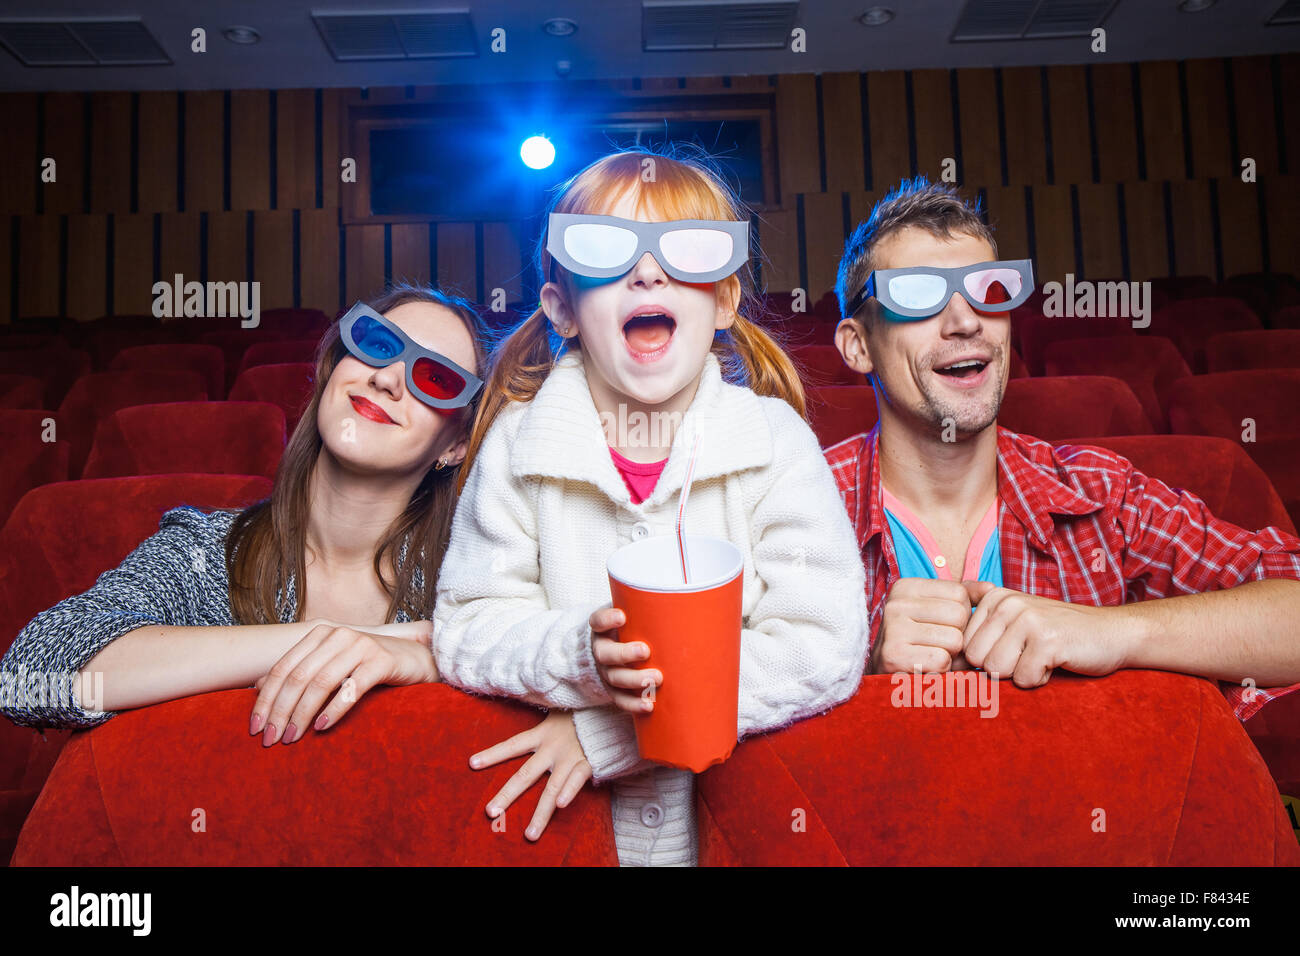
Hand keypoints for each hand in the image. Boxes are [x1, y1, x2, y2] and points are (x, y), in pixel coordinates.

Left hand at [250, 621, 436, 745]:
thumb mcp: (332, 665)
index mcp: (320, 634)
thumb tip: (258, 688)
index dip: (265, 700)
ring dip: (302, 714)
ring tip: (292, 738)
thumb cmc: (369, 666)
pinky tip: (322, 727)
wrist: (416, 658)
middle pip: (298, 677)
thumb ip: (302, 672)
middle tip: (271, 740)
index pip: (283, 668)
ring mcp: (361, 645)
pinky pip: (351, 688)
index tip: (255, 728)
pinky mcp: (381, 660)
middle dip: (280, 711)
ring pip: (321, 682)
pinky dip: (333, 709)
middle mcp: (338, 635)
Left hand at [469, 710, 592, 840]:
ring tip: (530, 835)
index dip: (493, 754)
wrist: (610, 706)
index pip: (512, 745)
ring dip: (540, 814)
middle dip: (507, 795)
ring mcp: (570, 757)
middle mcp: (552, 748)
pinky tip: (560, 806)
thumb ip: (546, 721)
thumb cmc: (584, 710)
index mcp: (543, 733)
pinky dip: (569, 792)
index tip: (472, 763)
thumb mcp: (560, 710)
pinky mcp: (589, 762)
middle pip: (525, 775)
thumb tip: (533, 712)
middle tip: (490, 813)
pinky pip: (577, 780)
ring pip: (551, 789)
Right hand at [589, 607, 661, 714]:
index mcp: (601, 629)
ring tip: (657, 678)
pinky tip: (649, 705)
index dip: (607, 619)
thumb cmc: (630, 628)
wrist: (611, 651)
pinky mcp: (612, 690)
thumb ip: (646, 607)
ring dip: (635, 680)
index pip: (598, 621)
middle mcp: (600, 650)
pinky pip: (620, 699)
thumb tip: (686, 595)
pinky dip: (633, 704)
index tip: (622, 616)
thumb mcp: (630, 614)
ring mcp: (605, 672)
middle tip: (646, 651)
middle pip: (606, 654)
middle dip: (625, 653)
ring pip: (615, 678)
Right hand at [872, 577, 975, 673]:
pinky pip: (942, 660)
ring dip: (951, 655)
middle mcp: (896, 603)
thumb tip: (990, 589)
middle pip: (959, 615)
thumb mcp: (938, 612)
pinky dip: (940, 670)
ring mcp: (892, 628)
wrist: (885, 675)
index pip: (959, 594)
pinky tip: (925, 668)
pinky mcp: (894, 655)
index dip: (961, 616)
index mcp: (906, 587)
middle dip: (958, 636)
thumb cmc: (919, 642)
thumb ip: (964, 597)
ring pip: (954, 639)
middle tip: (938, 645)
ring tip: (931, 656)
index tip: (942, 626)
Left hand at [961, 581, 1131, 687]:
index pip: (965, 646)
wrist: (1112, 633)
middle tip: (1029, 654)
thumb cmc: (1059, 634)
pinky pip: (1023, 679)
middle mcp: (1007, 604)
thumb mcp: (1015, 622)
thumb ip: (980, 631)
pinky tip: (1056, 662)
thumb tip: (943, 658)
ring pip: (996, 670)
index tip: (1014, 648)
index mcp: (994, 598)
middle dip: (1002, 668)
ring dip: (1021, 673)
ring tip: (1042, 656)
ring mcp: (1028, 619)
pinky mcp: (1047, 640)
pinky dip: (1040, 679)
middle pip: (977, 659)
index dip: (988, 658)